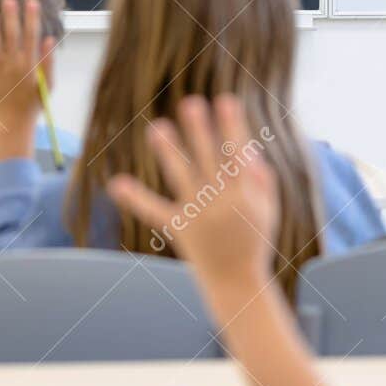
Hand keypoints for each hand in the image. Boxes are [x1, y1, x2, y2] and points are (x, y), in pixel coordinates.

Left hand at [0, 0, 55, 134]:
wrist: (16, 122)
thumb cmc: (34, 102)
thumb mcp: (48, 83)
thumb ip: (48, 61)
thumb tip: (49, 39)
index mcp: (30, 65)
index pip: (32, 35)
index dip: (32, 17)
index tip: (31, 1)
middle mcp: (14, 66)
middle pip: (13, 36)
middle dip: (11, 17)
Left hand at [107, 94, 279, 286]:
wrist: (238, 285)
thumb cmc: (255, 242)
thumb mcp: (268, 210)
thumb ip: (262, 179)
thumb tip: (249, 147)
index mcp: (245, 194)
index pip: (237, 153)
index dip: (232, 126)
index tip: (226, 100)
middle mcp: (221, 202)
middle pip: (209, 159)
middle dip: (200, 131)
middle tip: (190, 102)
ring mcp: (198, 215)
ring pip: (182, 177)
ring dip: (170, 152)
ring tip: (157, 127)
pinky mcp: (178, 229)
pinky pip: (154, 211)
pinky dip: (136, 198)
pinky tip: (117, 184)